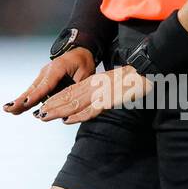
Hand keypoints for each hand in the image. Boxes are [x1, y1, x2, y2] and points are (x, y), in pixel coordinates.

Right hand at [3, 47, 95, 114]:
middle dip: (22, 99)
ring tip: (8, 109)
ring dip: (20, 101)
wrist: (79, 52)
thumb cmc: (83, 62)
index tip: (27, 102)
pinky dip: (25, 99)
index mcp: (58, 68)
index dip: (36, 95)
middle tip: (10, 108)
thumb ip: (78, 88)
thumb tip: (74, 102)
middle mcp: (47, 71)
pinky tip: (17, 108)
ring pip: (31, 90)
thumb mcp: (86, 74)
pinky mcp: (43, 80)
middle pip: (33, 88)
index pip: (46, 85)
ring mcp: (43, 75)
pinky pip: (34, 91)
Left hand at [33, 65, 151, 124]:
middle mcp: (95, 85)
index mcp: (95, 81)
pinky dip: (78, 115)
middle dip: (53, 106)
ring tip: (46, 116)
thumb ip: (103, 92)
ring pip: (75, 102)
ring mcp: (101, 91)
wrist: (147, 68)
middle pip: (69, 96)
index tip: (46, 106)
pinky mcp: (109, 98)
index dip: (58, 99)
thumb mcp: (114, 84)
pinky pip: (91, 109)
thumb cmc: (133, 78)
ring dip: (59, 110)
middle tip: (40, 114)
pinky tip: (68, 120)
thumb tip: (96, 102)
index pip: (72, 90)